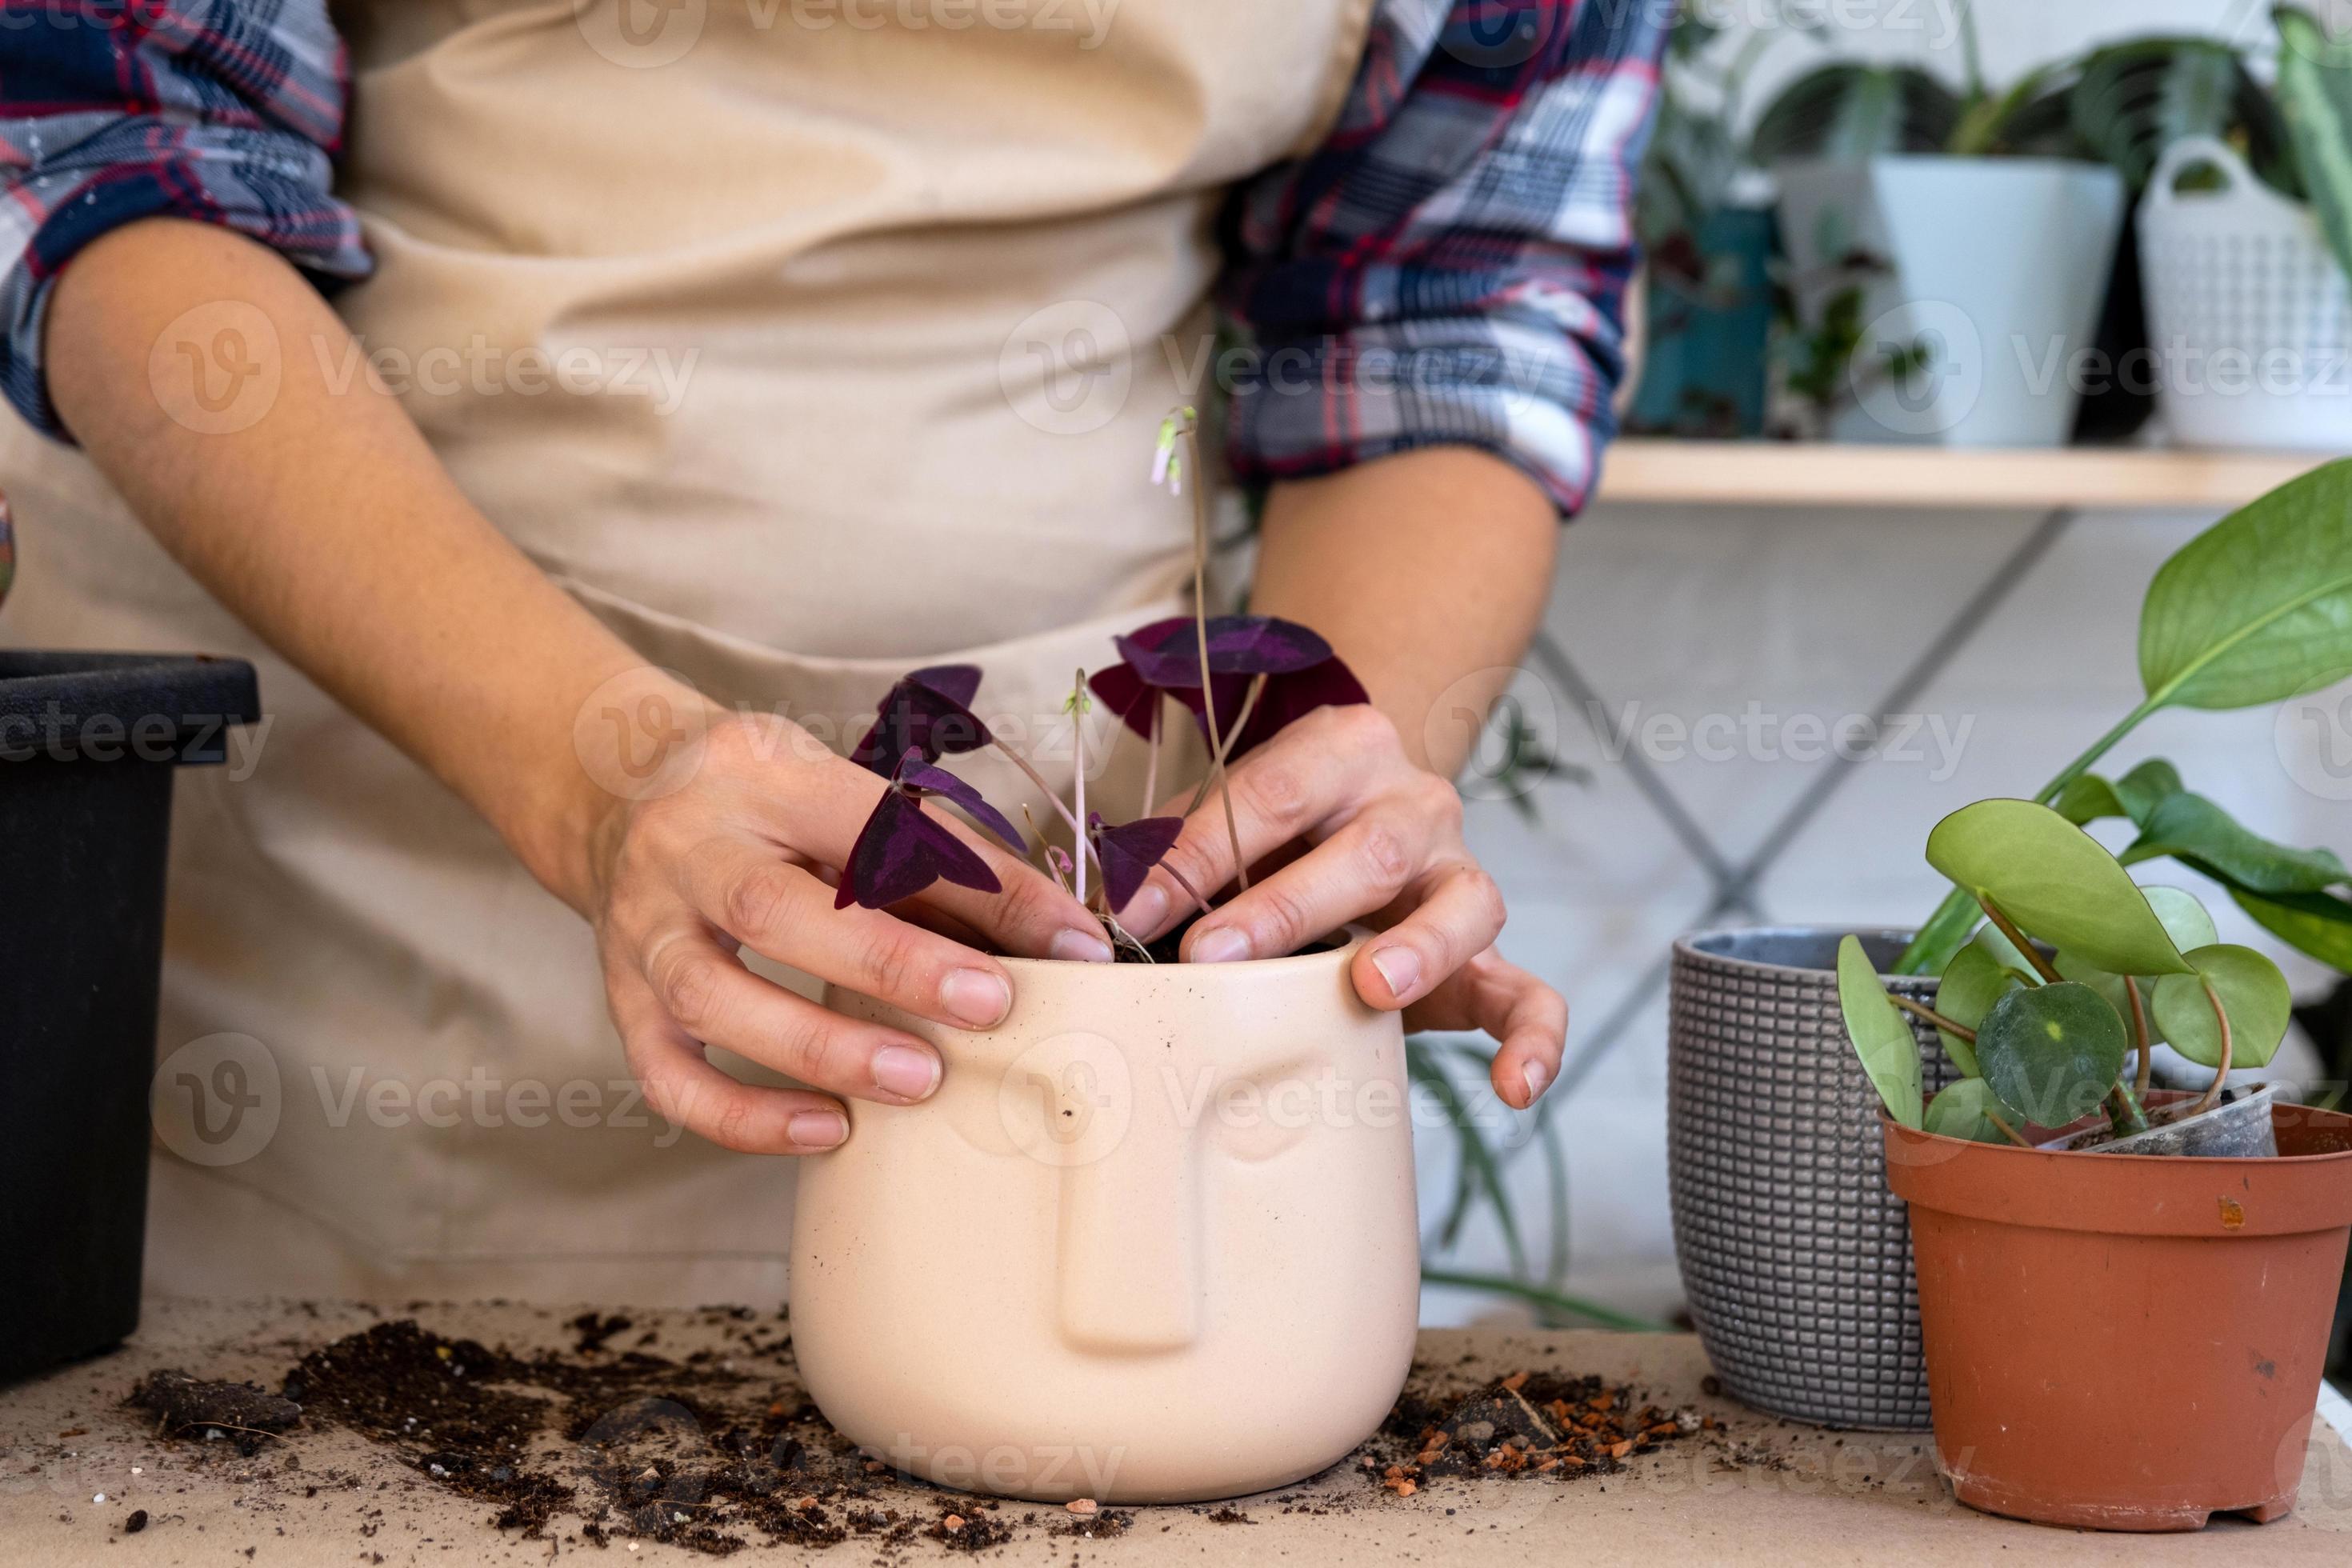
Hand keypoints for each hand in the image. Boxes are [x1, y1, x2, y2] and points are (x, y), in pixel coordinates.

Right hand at [582, 692, 1112, 1153]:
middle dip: (888, 964)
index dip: (969, 884)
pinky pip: (671, 1076)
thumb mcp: (841, 788)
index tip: (1062, 941)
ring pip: (709, 997)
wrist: (618, 789)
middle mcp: (686, 850)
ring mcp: (645, 930)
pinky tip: (827, 1129)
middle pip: (769, 909)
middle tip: (988, 1007)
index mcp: (759, 778)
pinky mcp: (624, 1000)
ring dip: (817, 1049)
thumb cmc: (762, 798)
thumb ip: (940, 855)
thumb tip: (1057, 939)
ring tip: (916, 1080)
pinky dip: (744, 1116)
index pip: (870, 826)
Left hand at [1118, 704, 1566, 1108]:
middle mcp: (1416, 803)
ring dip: (1417, 950)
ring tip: (1369, 988)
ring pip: (1465, 905)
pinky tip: (1514, 1089)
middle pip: (1367, 849)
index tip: (1135, 909)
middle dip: (1285, 905)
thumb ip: (1175, 850)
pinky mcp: (1489, 951)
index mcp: (1343, 750)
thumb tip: (1102, 917)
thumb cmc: (1276, 827)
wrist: (1364, 814)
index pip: (1272, 792)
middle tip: (1211, 954)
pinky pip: (1531, 992)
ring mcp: (1462, 875)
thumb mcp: (1224, 817)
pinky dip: (1534, 1038)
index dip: (1199, 851)